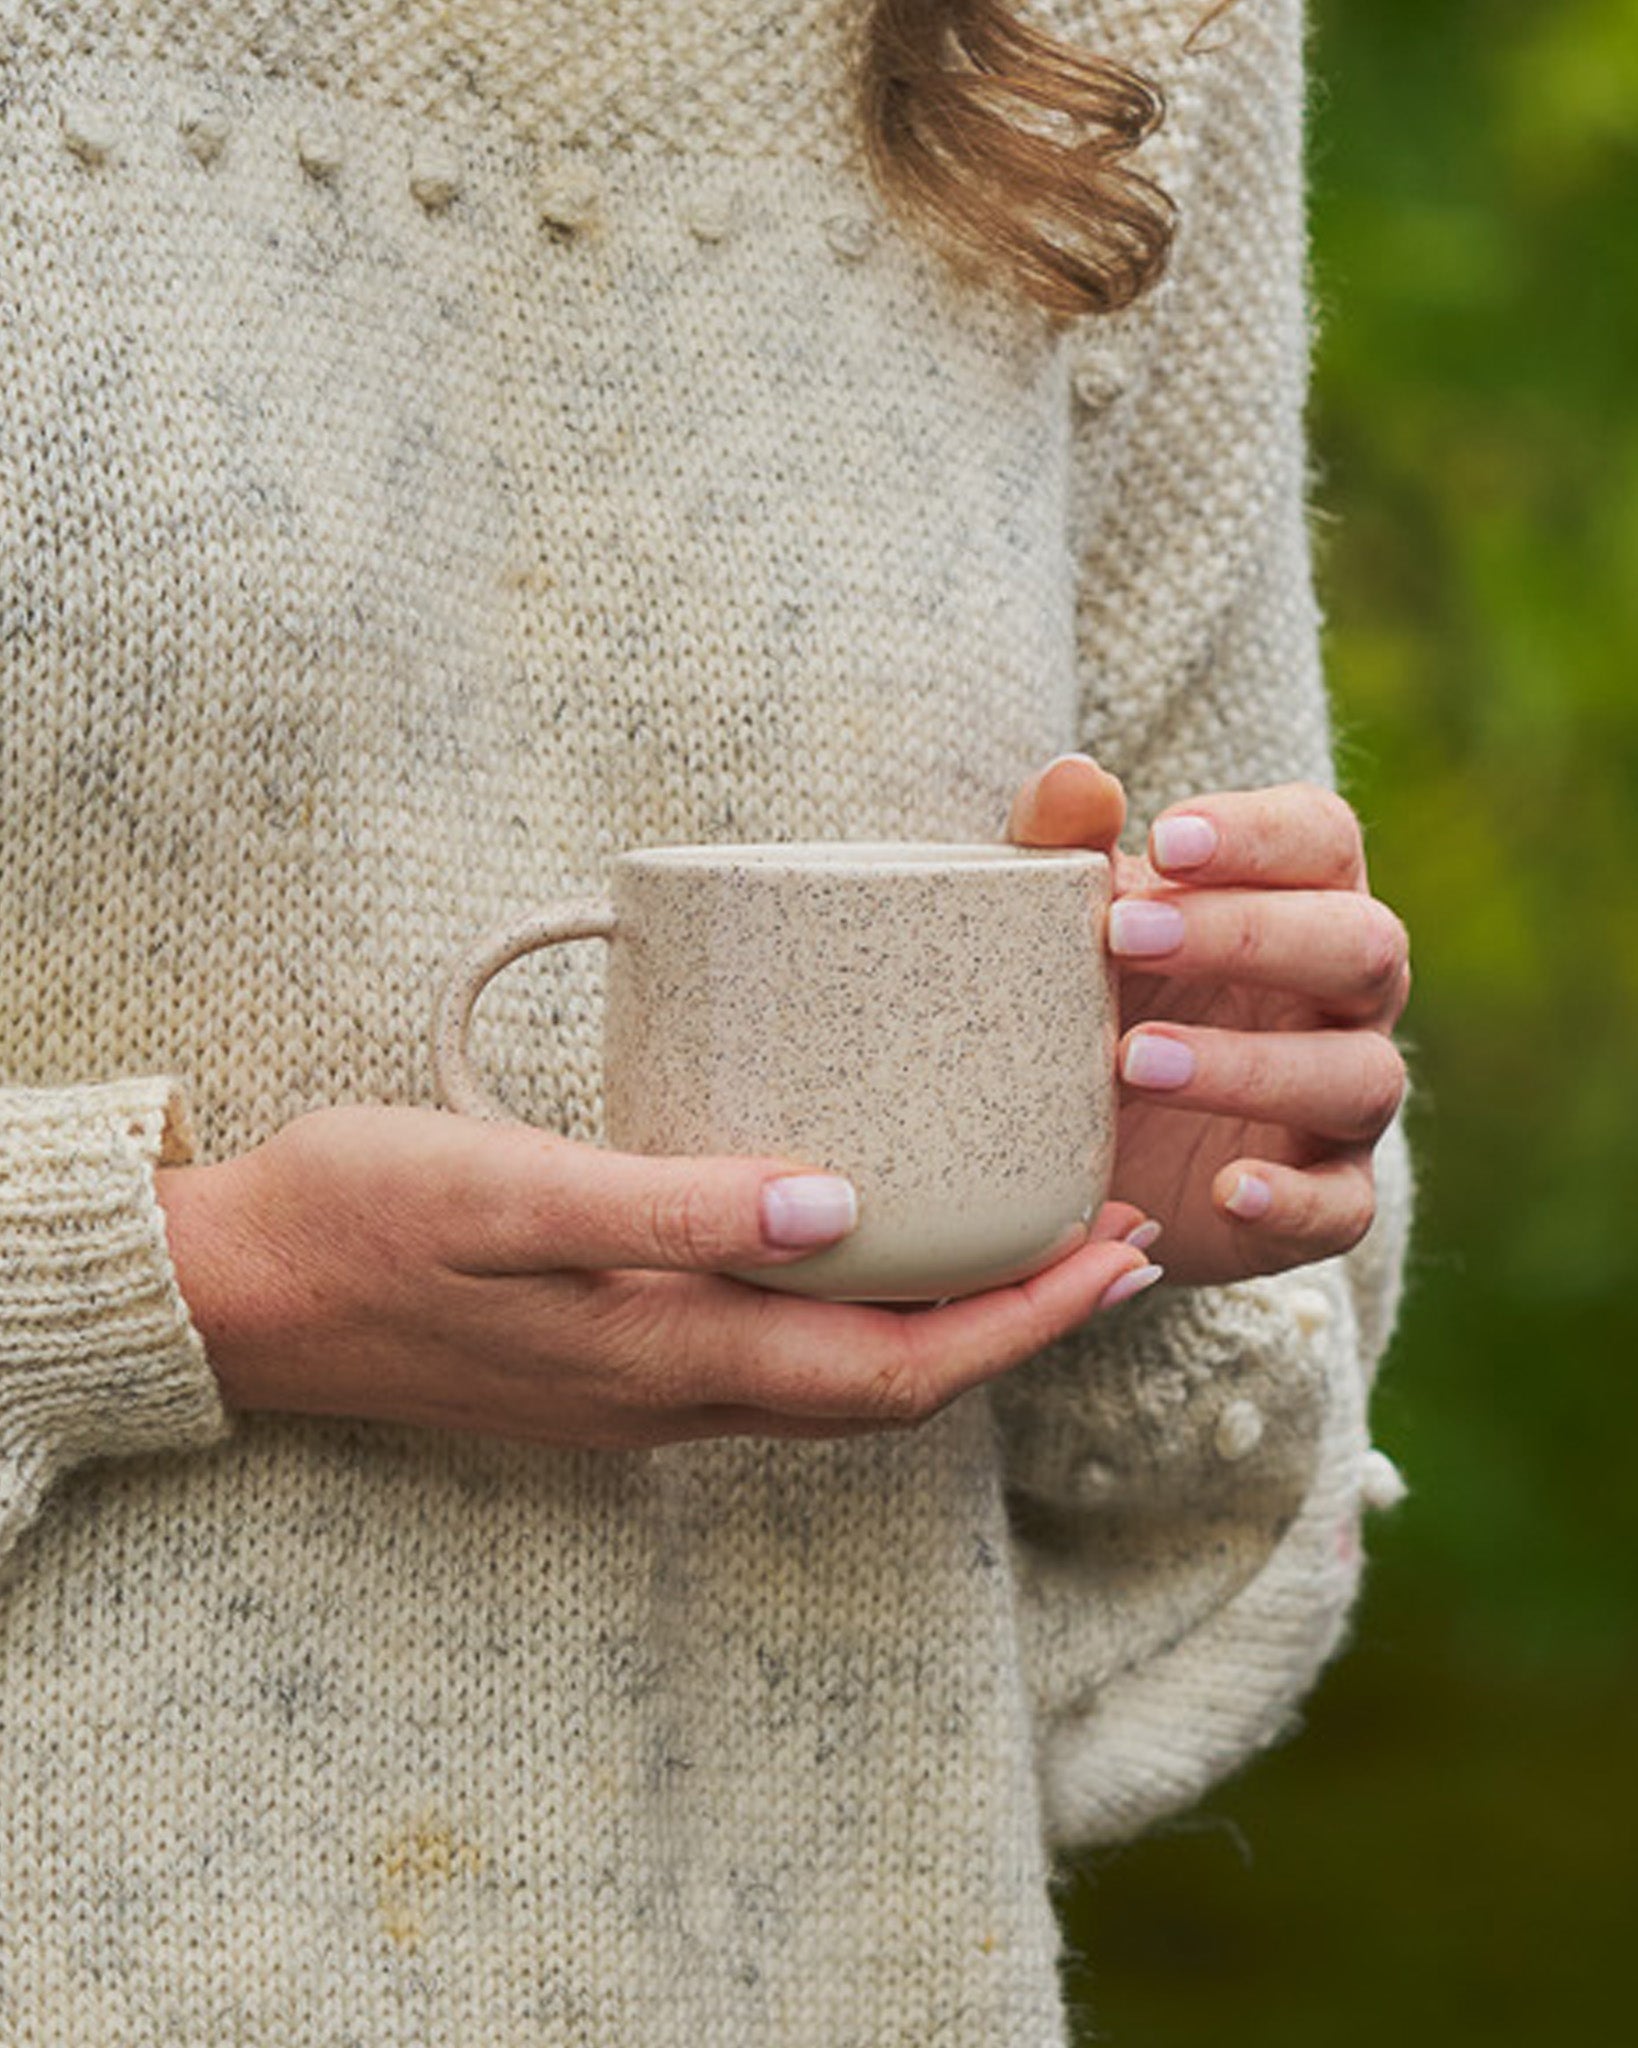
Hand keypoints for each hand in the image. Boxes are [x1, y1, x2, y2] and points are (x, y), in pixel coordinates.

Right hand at [154, 1104, 1159, 1447]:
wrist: (243, 1291)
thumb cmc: (364, 1216)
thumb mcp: (511, 1192)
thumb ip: (676, 1207)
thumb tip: (845, 1211)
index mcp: (668, 1356)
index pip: (895, 1368)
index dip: (1025, 1322)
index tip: (1121, 1254)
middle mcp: (674, 1396)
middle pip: (891, 1389)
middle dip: (1019, 1328)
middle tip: (1113, 1245)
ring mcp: (644, 1392)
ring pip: (839, 1383)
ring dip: (951, 1327)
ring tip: (1025, 1247)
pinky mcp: (613, 1363)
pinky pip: (780, 1361)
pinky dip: (863, 1318)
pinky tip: (871, 1247)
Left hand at [1009, 756, 1409, 1285]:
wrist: (1091, 1149)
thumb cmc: (1097, 992)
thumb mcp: (1068, 921)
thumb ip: (1066, 850)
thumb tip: (1072, 780)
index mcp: (1302, 899)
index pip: (1323, 839)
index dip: (1257, 835)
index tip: (1164, 838)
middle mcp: (1348, 996)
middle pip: (1358, 946)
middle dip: (1246, 937)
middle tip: (1121, 938)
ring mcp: (1346, 1102)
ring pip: (1356, 1076)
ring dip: (1250, 1066)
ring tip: (1133, 1061)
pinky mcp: (1325, 1200)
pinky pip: (1341, 1209)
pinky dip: (1292, 1201)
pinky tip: (1228, 1188)